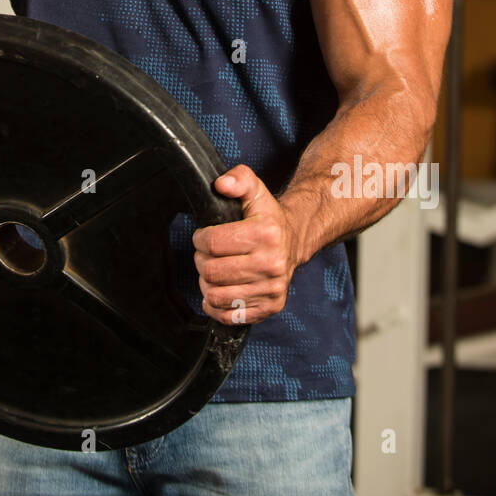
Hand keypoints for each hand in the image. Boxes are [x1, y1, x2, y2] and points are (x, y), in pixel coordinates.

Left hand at [193, 165, 300, 325]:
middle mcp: (272, 264)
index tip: (204, 236)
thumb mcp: (255, 190)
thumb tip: (221, 184)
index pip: (213, 242)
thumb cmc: (269, 218)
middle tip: (208, 255)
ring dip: (208, 283)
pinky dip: (217, 306)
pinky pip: (229, 316)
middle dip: (201, 261)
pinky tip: (221, 290)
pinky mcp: (270, 307)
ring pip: (216, 296)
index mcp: (266, 234)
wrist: (295, 240)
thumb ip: (238, 179)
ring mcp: (272, 289)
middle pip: (212, 271)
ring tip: (215, 271)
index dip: (200, 238)